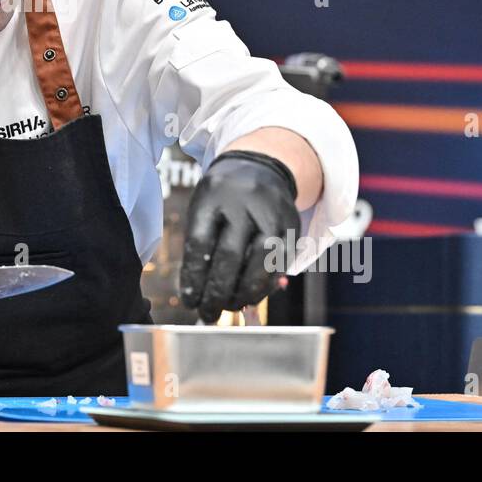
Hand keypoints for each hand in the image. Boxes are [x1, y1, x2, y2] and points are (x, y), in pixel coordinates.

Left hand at [179, 151, 300, 322]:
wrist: (261, 166)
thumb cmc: (222, 197)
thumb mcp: (203, 208)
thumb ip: (200, 247)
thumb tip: (200, 293)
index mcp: (212, 195)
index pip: (200, 243)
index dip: (193, 278)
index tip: (189, 300)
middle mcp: (244, 202)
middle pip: (230, 256)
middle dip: (217, 292)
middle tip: (207, 314)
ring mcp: (272, 213)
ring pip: (260, 263)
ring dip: (244, 294)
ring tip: (229, 308)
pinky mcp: (292, 225)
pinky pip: (280, 264)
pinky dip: (265, 286)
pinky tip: (251, 296)